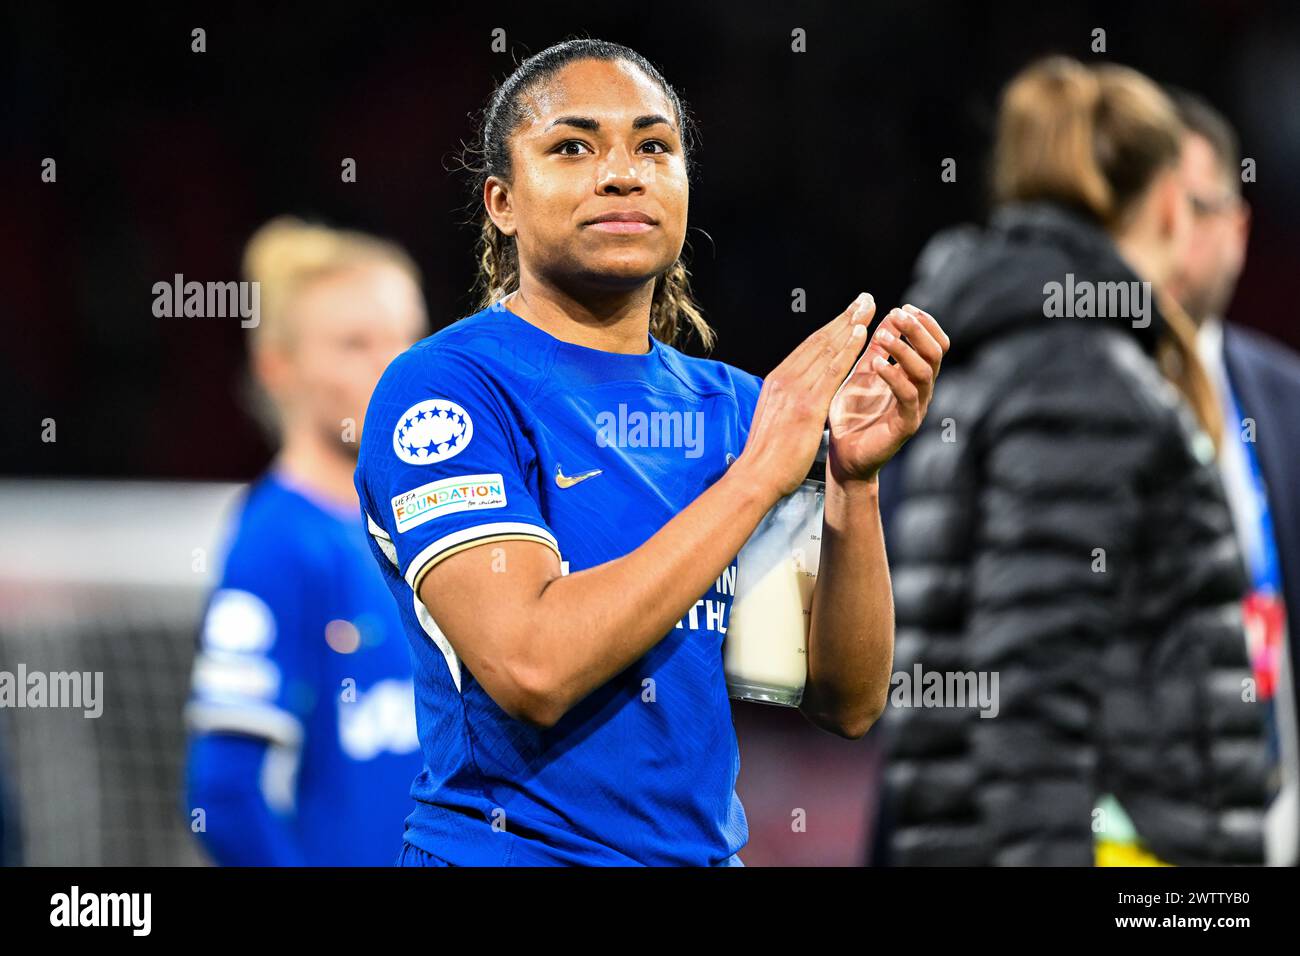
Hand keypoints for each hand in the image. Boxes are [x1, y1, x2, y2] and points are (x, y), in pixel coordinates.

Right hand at [733, 293, 875, 502]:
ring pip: (827, 349)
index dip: (831, 329)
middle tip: (864, 299)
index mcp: (777, 381)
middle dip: (844, 318)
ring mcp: (795, 390)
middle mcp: (785, 379)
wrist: (755, 477)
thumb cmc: (766, 457)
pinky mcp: (807, 405)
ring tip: (868, 307)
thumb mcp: (773, 419)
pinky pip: (832, 370)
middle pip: (819, 341)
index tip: (848, 315)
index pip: (808, 349)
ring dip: (850, 325)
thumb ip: (787, 402)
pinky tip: (862, 333)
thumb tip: (798, 398)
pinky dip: (848, 349)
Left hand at [827, 304, 948, 483]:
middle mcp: (921, 391)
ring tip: (882, 335)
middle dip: (918, 330)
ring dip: (904, 349)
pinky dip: (893, 377)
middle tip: (898, 314)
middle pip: (935, 354)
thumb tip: (889, 313)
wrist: (844, 456)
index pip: (935, 344)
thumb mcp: (863, 373)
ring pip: (924, 373)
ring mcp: (916, 409)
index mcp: (915, 377)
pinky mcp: (904, 426)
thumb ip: (877, 347)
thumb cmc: (853, 415)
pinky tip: (877, 364)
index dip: (924, 324)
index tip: (903, 308)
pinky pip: (907, 397)